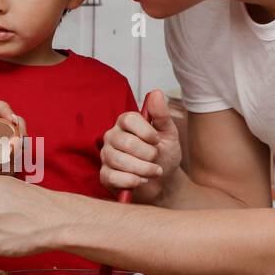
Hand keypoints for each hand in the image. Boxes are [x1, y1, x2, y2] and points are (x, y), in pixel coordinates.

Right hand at [100, 89, 180, 203]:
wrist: (164, 181)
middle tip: (156, 158)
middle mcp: (112, 136)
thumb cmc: (165, 155)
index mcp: (126, 123)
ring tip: (154, 172)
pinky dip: (132, 181)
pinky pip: (113, 177)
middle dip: (148, 154)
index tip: (157, 140)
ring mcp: (106, 156)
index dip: (146, 132)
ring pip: (119, 160)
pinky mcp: (105, 175)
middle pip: (125, 142)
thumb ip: (161, 115)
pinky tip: (141, 181)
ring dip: (143, 169)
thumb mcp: (169, 134)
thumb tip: (156, 92)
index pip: (129, 119)